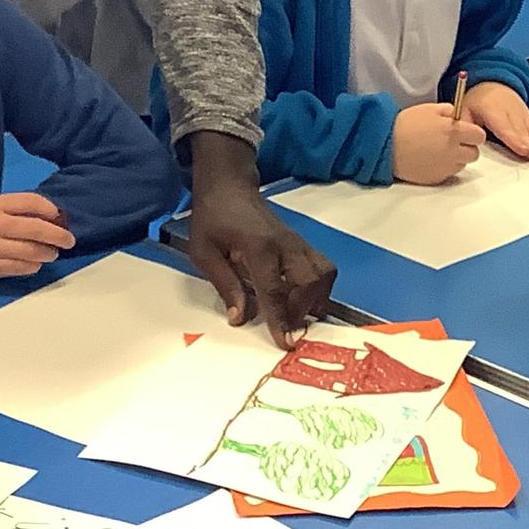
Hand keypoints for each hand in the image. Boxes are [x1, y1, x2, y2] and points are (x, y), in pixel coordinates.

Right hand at [0, 192, 74, 280]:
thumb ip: (20, 209)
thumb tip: (54, 217)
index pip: (30, 201)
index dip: (50, 208)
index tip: (58, 215)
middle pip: (35, 229)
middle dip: (57, 235)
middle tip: (68, 240)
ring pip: (31, 252)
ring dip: (48, 253)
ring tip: (53, 253)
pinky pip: (21, 268)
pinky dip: (33, 266)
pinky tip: (36, 262)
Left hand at [186, 131, 334, 345]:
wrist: (228, 185)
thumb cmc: (213, 217)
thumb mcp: (205, 252)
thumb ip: (225, 285)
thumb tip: (239, 318)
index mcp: (258, 247)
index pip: (274, 290)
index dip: (281, 319)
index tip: (285, 342)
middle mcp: (284, 244)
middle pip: (310, 282)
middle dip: (301, 310)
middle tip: (286, 326)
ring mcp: (297, 242)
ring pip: (323, 273)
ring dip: (315, 298)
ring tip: (296, 313)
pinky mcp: (300, 243)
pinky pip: (322, 267)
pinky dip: (318, 287)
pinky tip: (302, 298)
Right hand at [392, 101, 485, 184]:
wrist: (385, 145)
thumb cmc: (406, 124)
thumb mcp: (429, 109)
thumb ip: (449, 111)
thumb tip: (458, 116)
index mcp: (454, 132)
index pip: (480, 136)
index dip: (473, 132)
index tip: (465, 131)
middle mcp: (453, 151)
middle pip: (474, 153)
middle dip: (467, 147)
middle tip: (453, 142)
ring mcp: (445, 167)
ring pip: (462, 164)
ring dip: (456, 158)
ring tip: (439, 150)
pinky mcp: (436, 178)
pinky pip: (448, 173)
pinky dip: (444, 167)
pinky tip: (431, 159)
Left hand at [462, 81, 528, 163]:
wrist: (492, 83)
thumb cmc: (478, 100)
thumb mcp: (465, 108)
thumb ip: (464, 124)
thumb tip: (462, 139)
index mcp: (493, 111)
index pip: (504, 127)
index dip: (514, 139)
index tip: (523, 150)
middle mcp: (511, 113)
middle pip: (522, 132)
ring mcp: (522, 115)